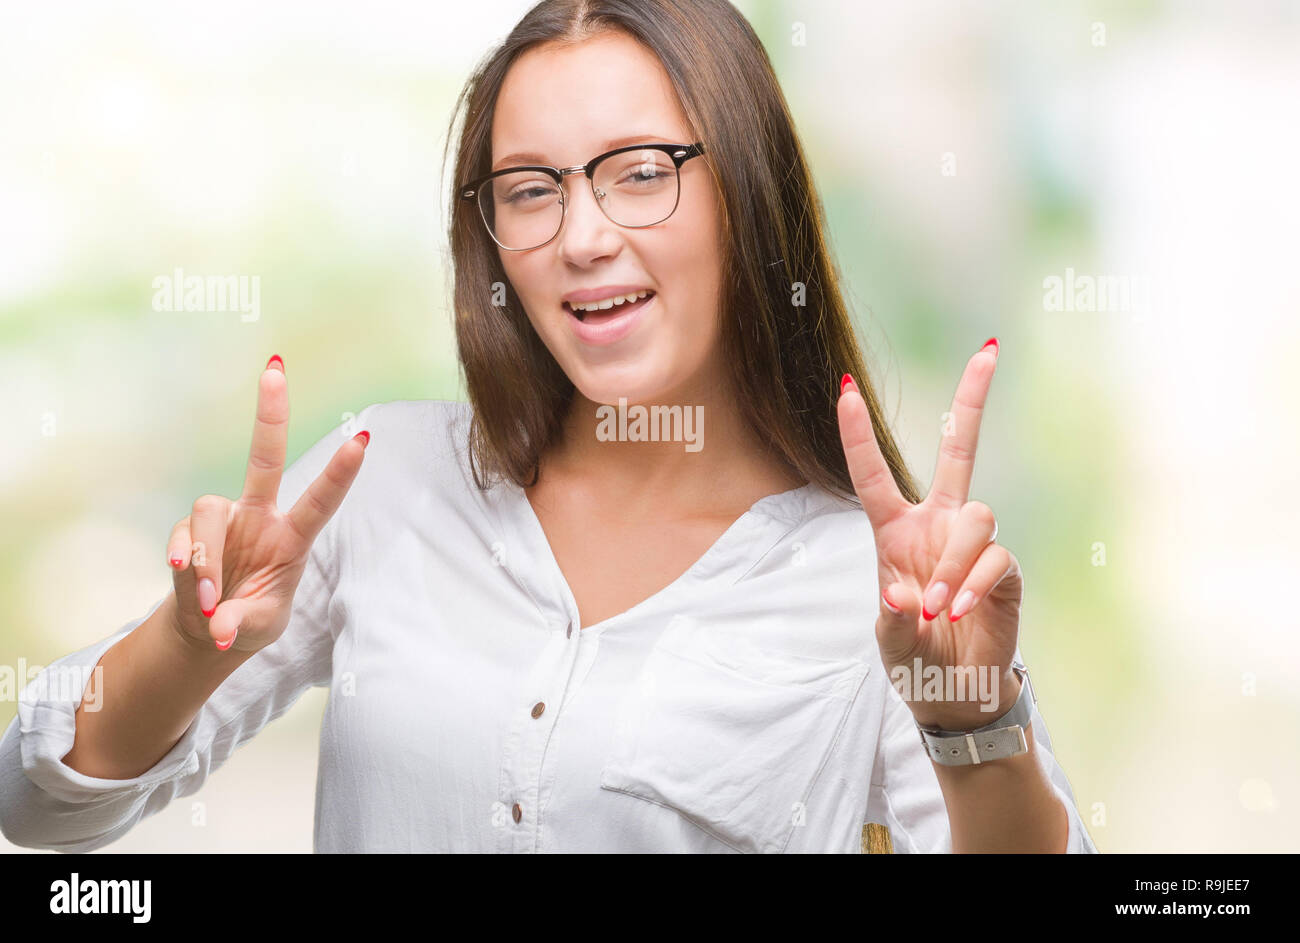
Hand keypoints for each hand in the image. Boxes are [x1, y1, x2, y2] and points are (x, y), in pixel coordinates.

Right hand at [165, 355, 368, 652]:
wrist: (206, 629)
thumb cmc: (246, 621)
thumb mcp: (255, 627)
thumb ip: (239, 623)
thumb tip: (217, 626)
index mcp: (292, 538)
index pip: (320, 501)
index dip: (341, 472)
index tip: (364, 438)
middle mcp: (260, 516)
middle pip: (265, 457)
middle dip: (270, 414)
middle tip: (275, 368)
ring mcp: (223, 520)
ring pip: (207, 511)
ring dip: (205, 557)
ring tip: (207, 599)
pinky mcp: (190, 531)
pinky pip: (182, 538)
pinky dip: (183, 564)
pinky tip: (187, 585)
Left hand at [837, 338, 1021, 731]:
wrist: (954, 692)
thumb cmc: (913, 658)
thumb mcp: (889, 642)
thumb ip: (893, 620)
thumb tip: (905, 595)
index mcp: (895, 532)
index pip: (874, 474)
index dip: (857, 433)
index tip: (843, 387)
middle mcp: (937, 525)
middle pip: (959, 450)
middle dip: (974, 400)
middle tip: (989, 351)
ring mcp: (973, 544)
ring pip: (976, 517)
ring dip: (954, 563)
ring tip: (940, 611)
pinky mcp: (1006, 569)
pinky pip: (995, 558)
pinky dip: (974, 585)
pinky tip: (960, 613)